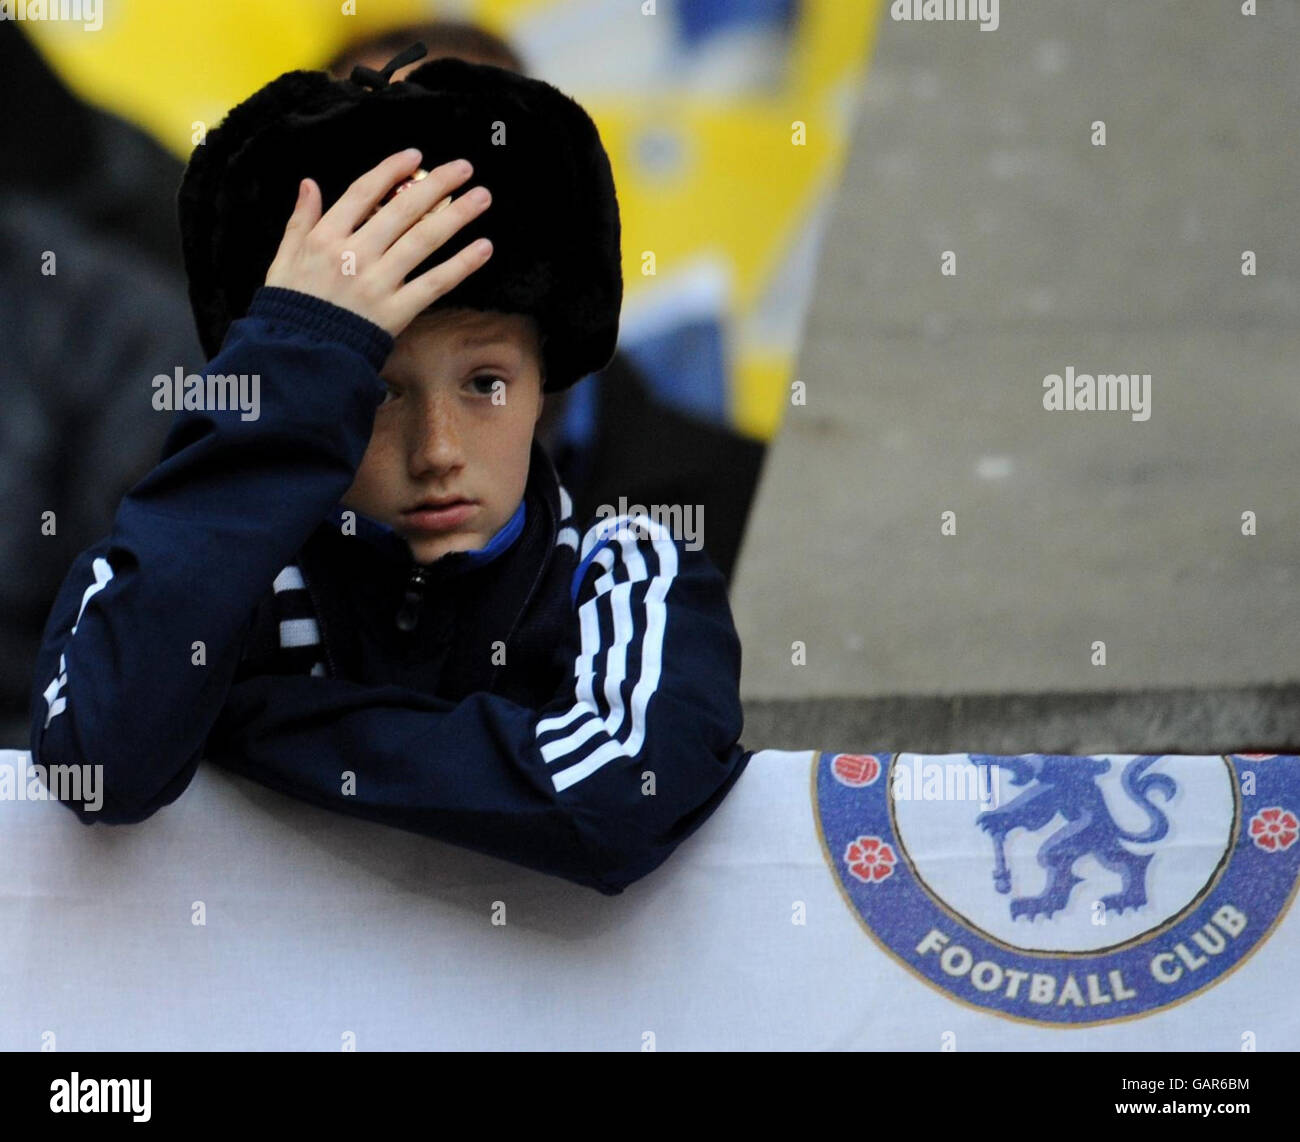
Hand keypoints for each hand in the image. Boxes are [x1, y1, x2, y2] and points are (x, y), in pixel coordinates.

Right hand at [263, 149, 492, 339]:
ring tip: (482, 197)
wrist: (300, 356)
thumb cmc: (292, 308)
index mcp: (326, 237)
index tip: (415, 156)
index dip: (391, 170)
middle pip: (402, 210)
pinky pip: (435, 283)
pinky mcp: (396, 310)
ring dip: (457, 216)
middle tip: (464, 168)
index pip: (363, 192)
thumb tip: (309, 184)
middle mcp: (354, 254)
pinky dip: (461, 265)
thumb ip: (299, 221)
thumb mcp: (283, 259)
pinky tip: (484, 247)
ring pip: (423, 240)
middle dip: (436, 185)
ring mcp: (378, 282)